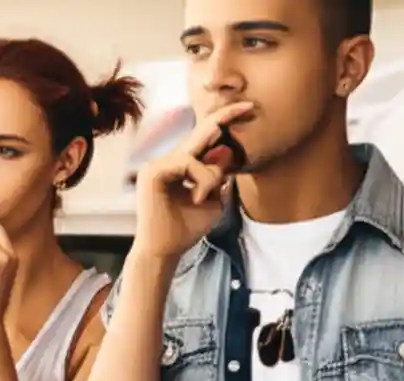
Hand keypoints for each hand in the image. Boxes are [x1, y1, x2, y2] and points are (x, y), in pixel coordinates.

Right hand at [134, 101, 255, 259]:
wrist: (165, 250)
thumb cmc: (185, 230)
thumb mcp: (213, 201)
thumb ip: (218, 178)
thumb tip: (225, 151)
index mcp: (179, 167)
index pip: (203, 139)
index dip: (224, 122)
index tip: (248, 110)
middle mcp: (167, 161)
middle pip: (200, 133)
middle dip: (226, 117)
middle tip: (250, 106)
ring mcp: (157, 165)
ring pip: (197, 154)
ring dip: (210, 176)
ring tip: (202, 197)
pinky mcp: (153, 171)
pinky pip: (188, 163)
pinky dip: (200, 180)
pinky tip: (195, 197)